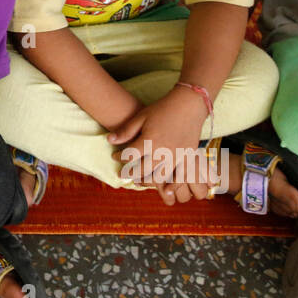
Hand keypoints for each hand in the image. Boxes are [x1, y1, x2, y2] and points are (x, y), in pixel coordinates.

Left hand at [108, 87, 209, 203]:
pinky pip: (180, 177)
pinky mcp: (187, 158)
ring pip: (159, 177)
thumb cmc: (162, 109)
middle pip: (142, 170)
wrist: (188, 105)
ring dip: (147, 181)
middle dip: (130, 173)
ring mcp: (175, 157)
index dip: (118, 157)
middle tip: (123, 174)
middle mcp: (161, 152)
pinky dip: (172, 186)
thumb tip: (109, 140)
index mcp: (149, 141)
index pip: (128, 156)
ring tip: (138, 181)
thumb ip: (126, 131)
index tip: (114, 155)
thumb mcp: (141, 117)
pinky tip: (166, 191)